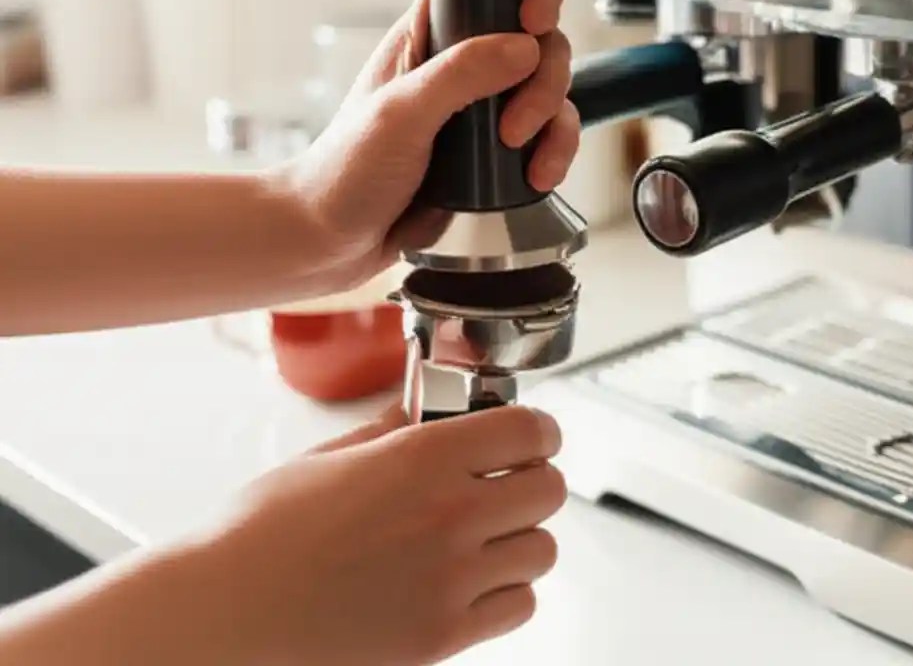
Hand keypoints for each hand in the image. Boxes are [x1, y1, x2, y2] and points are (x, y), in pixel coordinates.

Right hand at [203, 406, 567, 665]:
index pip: (530, 431)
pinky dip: (508, 592)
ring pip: (543, 550)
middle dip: (533, 480)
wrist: (226, 612)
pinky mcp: (443, 635)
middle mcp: (448, 516)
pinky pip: (521, 605)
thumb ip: (390, 432)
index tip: (531, 436)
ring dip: (521, 539)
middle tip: (506, 484)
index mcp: (421, 459)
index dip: (538, 430)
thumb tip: (422, 414)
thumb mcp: (326, 458)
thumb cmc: (260, 535)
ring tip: (485, 537)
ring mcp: (451, 580)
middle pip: (550, 489)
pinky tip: (473, 581)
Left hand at [281, 0, 578, 290]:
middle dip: (545, 78)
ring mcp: (481, 111)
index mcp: (428, 36)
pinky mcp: (493, 155)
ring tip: (524, 156)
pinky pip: (547, 138)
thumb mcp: (399, 114)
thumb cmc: (343, 172)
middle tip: (515, 123)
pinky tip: (536, 176)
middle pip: (538, 41)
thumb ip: (460, 74)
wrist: (331, 243)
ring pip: (549, 91)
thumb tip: (524, 48)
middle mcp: (460, 67)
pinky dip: (555, 153)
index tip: (532, 22)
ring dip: (554, 122)